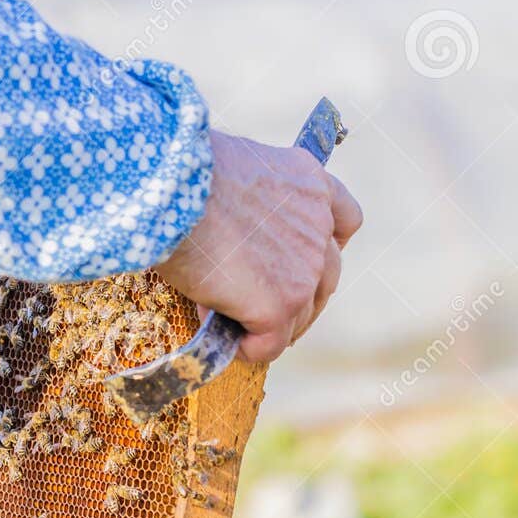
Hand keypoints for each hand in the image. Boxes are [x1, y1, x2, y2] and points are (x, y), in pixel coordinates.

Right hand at [157, 130, 362, 362]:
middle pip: (327, 278)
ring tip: (229, 321)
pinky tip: (223, 339)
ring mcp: (306, 268)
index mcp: (311, 184)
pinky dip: (250, 348)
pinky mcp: (282, 303)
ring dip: (270, 325)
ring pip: (300, 316)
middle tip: (256, 306)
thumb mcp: (236, 170)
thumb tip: (228, 231)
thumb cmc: (185, 174)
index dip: (325, 247)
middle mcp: (319, 225)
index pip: (345, 222)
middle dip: (297, 296)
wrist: (173, 188)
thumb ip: (252, 200)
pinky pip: (271, 344)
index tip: (298, 260)